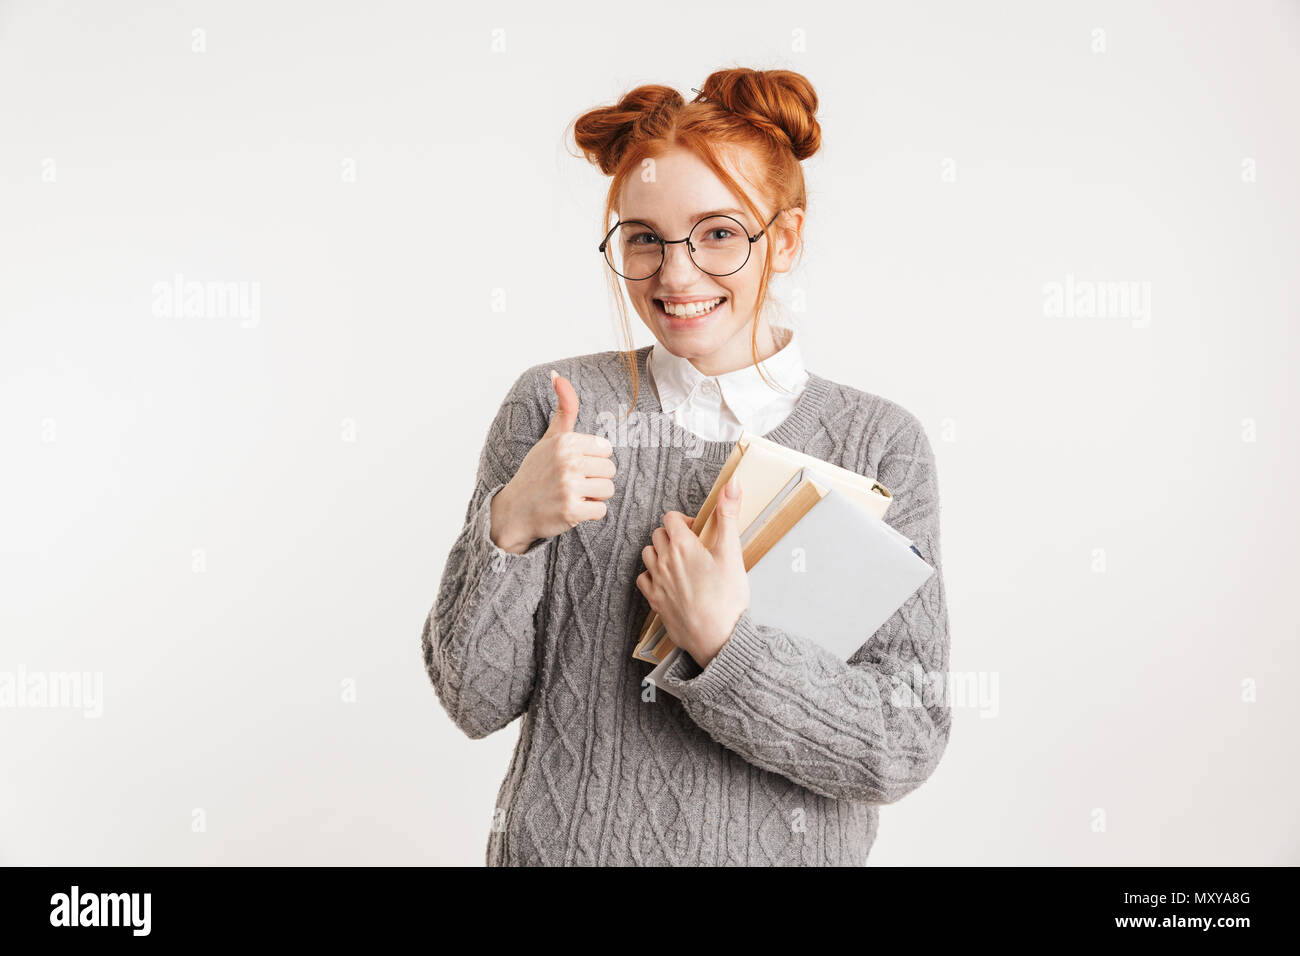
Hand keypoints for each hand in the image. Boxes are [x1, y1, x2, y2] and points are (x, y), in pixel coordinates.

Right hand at [490, 369, 615, 552]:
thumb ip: (564, 409)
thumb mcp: (550, 438)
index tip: (573, 465)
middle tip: (572, 482)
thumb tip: (557, 374)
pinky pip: (601, 510)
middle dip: (595, 478)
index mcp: (566, 441)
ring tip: (573, 495)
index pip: (606, 449)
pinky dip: (589, 513)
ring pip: (608, 489)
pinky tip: (571, 508)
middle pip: (610, 470)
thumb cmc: (536, 473)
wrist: (514, 510)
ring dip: (594, 496)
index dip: (593, 459)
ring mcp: (569, 487)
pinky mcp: (571, 511)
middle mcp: (568, 461)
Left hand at [636, 476, 748, 667]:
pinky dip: (652, 575)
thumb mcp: (733, 552)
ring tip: (679, 562)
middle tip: (692, 546)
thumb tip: (733, 482)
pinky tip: (668, 581)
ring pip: (647, 554)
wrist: (718, 637)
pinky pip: (643, 579)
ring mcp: (657, 581)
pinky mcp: (655, 601)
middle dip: (672, 535)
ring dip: (660, 553)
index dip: (684, 520)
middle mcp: (664, 560)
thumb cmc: (728, 597)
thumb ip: (729, 515)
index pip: (671, 517)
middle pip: (658, 534)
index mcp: (683, 545)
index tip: (698, 530)